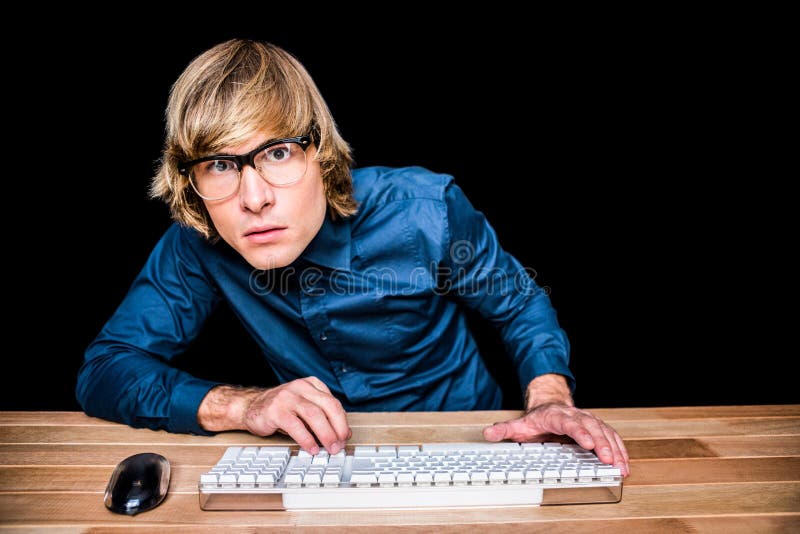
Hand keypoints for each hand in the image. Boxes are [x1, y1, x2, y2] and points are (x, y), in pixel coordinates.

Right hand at [198, 377, 350, 453]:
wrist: (250, 407)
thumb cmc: (280, 409)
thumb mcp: (303, 407)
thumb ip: (322, 416)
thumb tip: (343, 434)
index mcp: (310, 384)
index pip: (333, 402)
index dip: (342, 422)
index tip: (345, 437)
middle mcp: (300, 387)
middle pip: (328, 406)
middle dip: (338, 428)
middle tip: (340, 445)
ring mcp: (287, 397)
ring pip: (314, 415)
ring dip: (326, 434)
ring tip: (330, 448)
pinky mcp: (276, 410)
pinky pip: (296, 426)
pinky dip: (307, 439)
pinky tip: (311, 448)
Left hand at [482, 374, 629, 475]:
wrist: (550, 405)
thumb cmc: (538, 419)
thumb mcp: (520, 424)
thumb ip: (505, 430)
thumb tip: (488, 434)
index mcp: (557, 416)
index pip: (570, 423)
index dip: (579, 432)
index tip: (587, 443)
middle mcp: (576, 417)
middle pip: (592, 428)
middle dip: (602, 444)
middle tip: (609, 460)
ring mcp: (589, 421)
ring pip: (605, 432)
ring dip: (615, 449)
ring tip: (620, 466)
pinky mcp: (598, 428)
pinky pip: (611, 437)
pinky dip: (620, 450)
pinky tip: (624, 464)